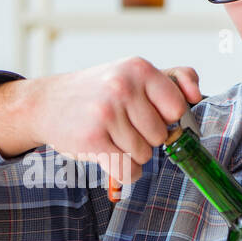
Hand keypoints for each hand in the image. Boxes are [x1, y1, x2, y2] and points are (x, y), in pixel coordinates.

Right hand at [27, 58, 203, 185]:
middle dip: (145, 137)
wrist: (45, 104)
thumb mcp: (132, 75)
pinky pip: (128, 170)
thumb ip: (174, 79)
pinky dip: (122, 171)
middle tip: (120, 125)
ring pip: (144, 155)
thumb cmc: (95, 93)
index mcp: (138, 68)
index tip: (145, 115)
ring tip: (108, 136)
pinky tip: (107, 155)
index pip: (177, 108)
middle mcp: (123, 87)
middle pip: (161, 136)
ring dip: (129, 153)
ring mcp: (107, 113)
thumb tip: (196, 95)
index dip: (165, 119)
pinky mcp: (93, 140)